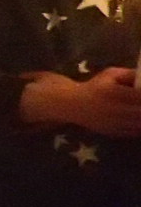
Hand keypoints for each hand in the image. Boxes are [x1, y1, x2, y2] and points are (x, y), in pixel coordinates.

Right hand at [21, 69, 140, 137]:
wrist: (72, 104)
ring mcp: (113, 123)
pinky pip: (133, 132)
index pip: (139, 96)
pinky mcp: (112, 132)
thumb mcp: (110, 74)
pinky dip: (139, 127)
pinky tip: (137, 121)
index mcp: (113, 92)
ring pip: (138, 124)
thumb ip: (130, 75)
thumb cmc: (94, 86)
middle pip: (140, 112)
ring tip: (139, 111)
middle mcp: (113, 109)